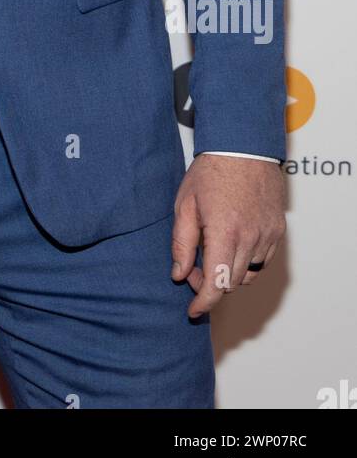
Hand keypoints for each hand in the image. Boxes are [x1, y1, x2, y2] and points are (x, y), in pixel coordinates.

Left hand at [171, 155, 285, 318]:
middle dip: (209, 284)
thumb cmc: (210, 172)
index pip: (217, 284)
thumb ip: (182, 243)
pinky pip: (262, 260)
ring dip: (228, 273)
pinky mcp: (277, 230)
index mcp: (224, 233)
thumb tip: (180, 275)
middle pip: (230, 282)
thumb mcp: (185, 205)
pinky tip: (231, 245)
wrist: (243, 146)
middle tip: (193, 269)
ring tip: (211, 254)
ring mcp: (267, 235)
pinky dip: (246, 262)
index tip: (193, 311)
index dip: (204, 303)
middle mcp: (250, 238)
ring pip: (248, 274)